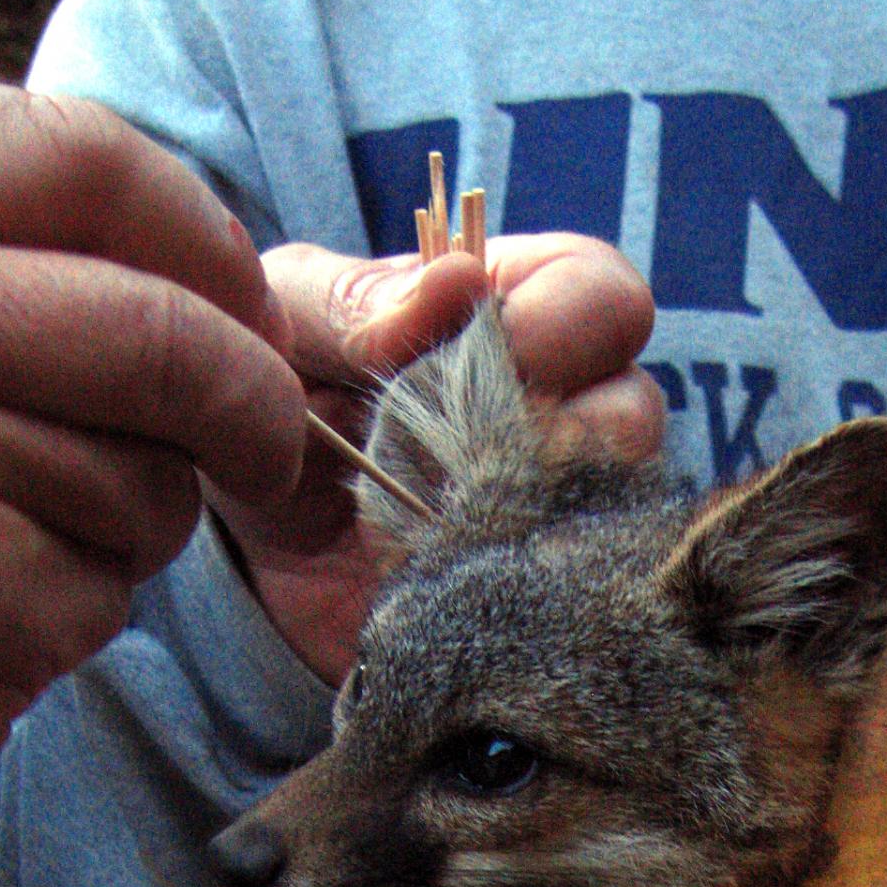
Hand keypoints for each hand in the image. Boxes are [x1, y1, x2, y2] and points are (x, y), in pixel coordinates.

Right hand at [0, 81, 307, 814]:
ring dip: (112, 536)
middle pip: (163, 342)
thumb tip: (446, 299)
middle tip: (236, 464)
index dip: (204, 258)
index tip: (234, 322)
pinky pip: (92, 591)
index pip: (97, 167)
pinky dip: (50, 622)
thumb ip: (74, 282)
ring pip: (145, 488)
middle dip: (233, 423)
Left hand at [208, 234, 664, 684]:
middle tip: (467, 456)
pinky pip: (578, 601)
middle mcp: (563, 411)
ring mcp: (560, 512)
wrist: (248, 552)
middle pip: (637, 408)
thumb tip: (456, 284)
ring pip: (617, 511)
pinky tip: (447, 582)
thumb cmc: (271, 407)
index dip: (562, 322)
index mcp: (512, 315)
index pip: (602, 297)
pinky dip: (517, 593)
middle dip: (563, 429)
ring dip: (531, 517)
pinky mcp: (540, 602)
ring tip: (442, 524)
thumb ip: (351, 301)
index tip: (489, 352)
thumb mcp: (281, 327)